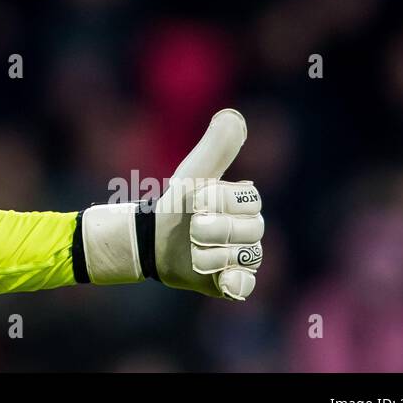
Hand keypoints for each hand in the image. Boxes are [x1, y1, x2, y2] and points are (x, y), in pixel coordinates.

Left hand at [79, 109, 263, 300]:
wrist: (151, 240)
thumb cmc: (176, 203)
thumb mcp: (195, 172)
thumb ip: (216, 147)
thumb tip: (233, 115)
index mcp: (246, 204)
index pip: (249, 202)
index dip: (220, 201)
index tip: (195, 202)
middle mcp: (250, 232)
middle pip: (250, 232)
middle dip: (214, 229)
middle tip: (192, 229)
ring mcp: (243, 259)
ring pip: (245, 258)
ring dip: (211, 253)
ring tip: (192, 251)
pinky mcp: (231, 283)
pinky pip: (246, 287)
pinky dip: (235, 284)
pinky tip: (223, 280)